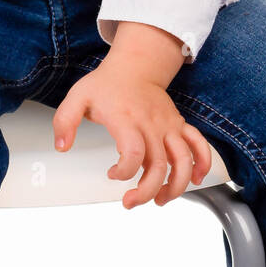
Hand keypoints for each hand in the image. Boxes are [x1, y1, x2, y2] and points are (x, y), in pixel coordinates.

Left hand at [52, 56, 213, 207]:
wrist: (135, 64)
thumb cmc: (106, 84)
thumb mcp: (78, 97)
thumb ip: (65, 121)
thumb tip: (62, 146)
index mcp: (126, 118)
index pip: (133, 152)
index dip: (124, 171)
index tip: (111, 173)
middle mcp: (150, 124)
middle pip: (158, 164)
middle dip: (147, 191)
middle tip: (131, 201)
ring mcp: (167, 125)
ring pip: (183, 160)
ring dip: (177, 186)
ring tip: (162, 200)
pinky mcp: (178, 125)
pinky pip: (198, 144)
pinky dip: (203, 163)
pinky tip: (197, 179)